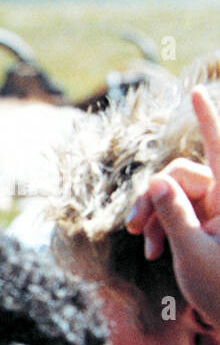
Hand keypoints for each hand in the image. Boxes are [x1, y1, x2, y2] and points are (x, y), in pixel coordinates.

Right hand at [126, 87, 219, 326]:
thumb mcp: (193, 252)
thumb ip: (175, 214)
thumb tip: (157, 181)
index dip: (208, 121)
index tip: (195, 91)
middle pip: (180, 174)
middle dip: (153, 197)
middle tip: (134, 228)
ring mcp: (212, 209)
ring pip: (171, 193)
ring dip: (153, 217)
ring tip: (146, 247)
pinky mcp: (202, 222)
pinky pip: (172, 211)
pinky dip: (159, 228)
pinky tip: (154, 251)